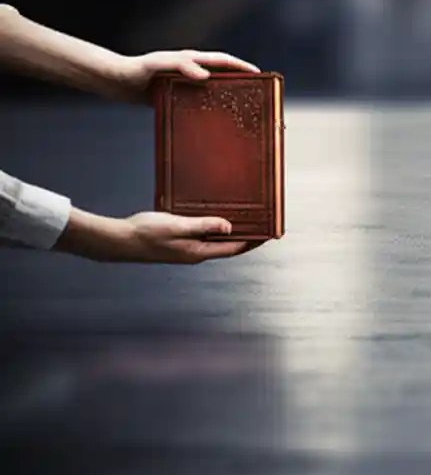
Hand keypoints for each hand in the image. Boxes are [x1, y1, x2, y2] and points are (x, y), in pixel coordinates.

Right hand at [54, 210, 259, 263]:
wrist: (117, 241)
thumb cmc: (145, 233)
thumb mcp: (178, 226)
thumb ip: (204, 226)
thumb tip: (230, 228)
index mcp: (198, 252)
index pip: (234, 248)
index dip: (253, 241)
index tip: (269, 234)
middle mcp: (195, 254)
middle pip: (227, 246)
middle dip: (246, 237)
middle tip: (263, 226)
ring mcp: (185, 250)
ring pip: (215, 242)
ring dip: (230, 233)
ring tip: (245, 221)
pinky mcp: (177, 245)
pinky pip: (202, 237)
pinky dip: (213, 229)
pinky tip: (214, 220)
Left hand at [108, 49, 259, 102]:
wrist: (114, 80)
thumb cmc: (134, 70)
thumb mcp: (157, 65)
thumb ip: (181, 66)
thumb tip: (207, 76)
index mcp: (191, 59)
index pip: (223, 61)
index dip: (242, 67)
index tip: (259, 75)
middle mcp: (190, 70)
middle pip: (222, 73)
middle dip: (240, 80)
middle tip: (256, 93)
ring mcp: (183, 82)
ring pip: (212, 87)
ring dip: (227, 95)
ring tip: (240, 109)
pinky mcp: (175, 94)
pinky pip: (198, 100)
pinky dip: (209, 107)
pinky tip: (213, 121)